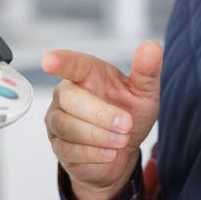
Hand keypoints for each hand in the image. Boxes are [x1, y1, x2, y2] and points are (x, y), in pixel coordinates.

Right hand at [42, 41, 161, 199]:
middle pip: (71, 99)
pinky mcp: (58, 146)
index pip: (71, 64)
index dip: (61, 62)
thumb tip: (152, 46)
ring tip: (122, 139)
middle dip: (101, 114)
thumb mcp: (145, 93)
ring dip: (99, 135)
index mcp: (87, 73)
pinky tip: (111, 153)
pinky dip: (94, 153)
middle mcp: (67, 93)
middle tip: (127, 124)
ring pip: (67, 126)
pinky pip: (69, 149)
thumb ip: (147, 71)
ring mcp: (58, 119)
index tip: (48, 61)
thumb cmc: (130, 113)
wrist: (124, 150)